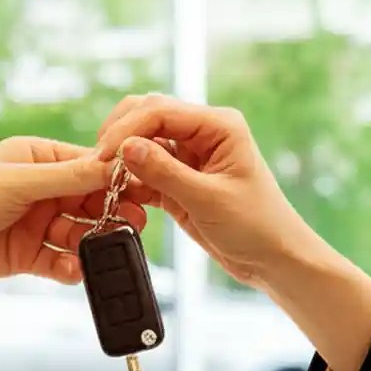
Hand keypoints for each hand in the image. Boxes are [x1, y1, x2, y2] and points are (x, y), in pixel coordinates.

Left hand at [0, 136, 148, 289]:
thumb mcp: (17, 182)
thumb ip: (68, 178)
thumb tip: (114, 165)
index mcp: (36, 158)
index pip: (88, 166)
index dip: (115, 179)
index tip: (142, 190)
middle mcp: (38, 189)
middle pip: (89, 202)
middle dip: (111, 214)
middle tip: (133, 226)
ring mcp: (32, 224)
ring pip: (79, 234)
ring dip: (93, 243)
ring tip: (106, 253)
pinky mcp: (24, 256)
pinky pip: (59, 262)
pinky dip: (70, 267)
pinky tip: (74, 271)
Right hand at [93, 94, 370, 370]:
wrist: (274, 259)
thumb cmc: (256, 226)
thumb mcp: (207, 200)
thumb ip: (164, 172)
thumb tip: (125, 147)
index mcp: (218, 125)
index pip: (160, 111)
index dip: (127, 130)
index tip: (103, 156)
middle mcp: (203, 133)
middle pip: (147, 115)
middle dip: (119, 135)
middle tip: (97, 164)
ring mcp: (189, 155)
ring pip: (142, 141)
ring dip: (121, 157)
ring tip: (103, 180)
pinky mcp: (179, 179)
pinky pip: (145, 169)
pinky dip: (129, 179)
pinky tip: (116, 192)